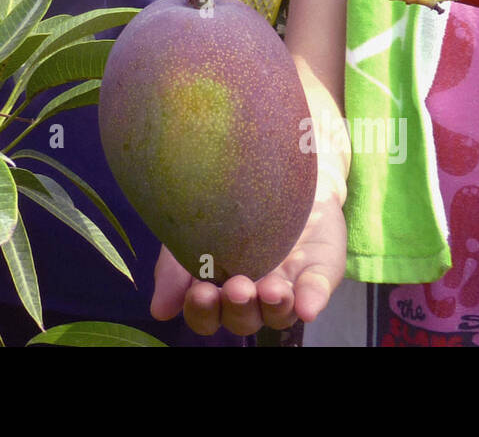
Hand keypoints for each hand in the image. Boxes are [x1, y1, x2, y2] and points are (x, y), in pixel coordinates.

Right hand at [148, 182, 346, 336]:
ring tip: (272, 289)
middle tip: (237, 286)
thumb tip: (160, 310)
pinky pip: (316, 292)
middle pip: (243, 320)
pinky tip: (306, 305)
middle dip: (239, 308)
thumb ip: (174, 269)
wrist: (268, 158)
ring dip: (274, 308)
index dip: (203, 311)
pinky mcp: (318, 270)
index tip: (200, 291)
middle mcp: (253, 294)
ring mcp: (288, 284)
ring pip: (281, 314)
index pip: (207, 316)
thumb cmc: (225, 200)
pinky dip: (311, 300)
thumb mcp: (192, 226)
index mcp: (218, 288)